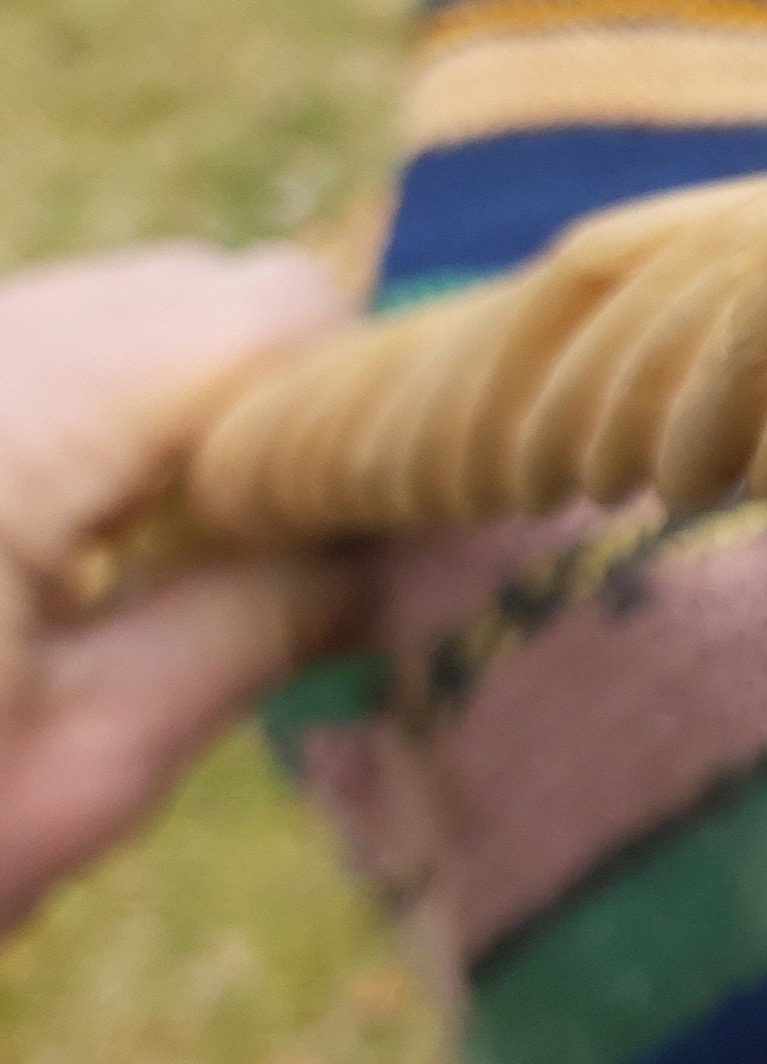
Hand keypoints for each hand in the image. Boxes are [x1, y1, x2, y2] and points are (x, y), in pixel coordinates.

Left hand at [0, 243, 365, 934]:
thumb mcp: (85, 771)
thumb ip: (266, 620)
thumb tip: (416, 542)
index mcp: (9, 419)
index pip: (274, 313)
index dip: (377, 404)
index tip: (428, 522)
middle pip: (192, 292)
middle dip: (283, 411)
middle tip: (314, 570)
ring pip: (105, 316)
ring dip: (183, 423)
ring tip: (190, 578)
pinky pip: (20, 361)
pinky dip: (85, 435)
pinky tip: (79, 562)